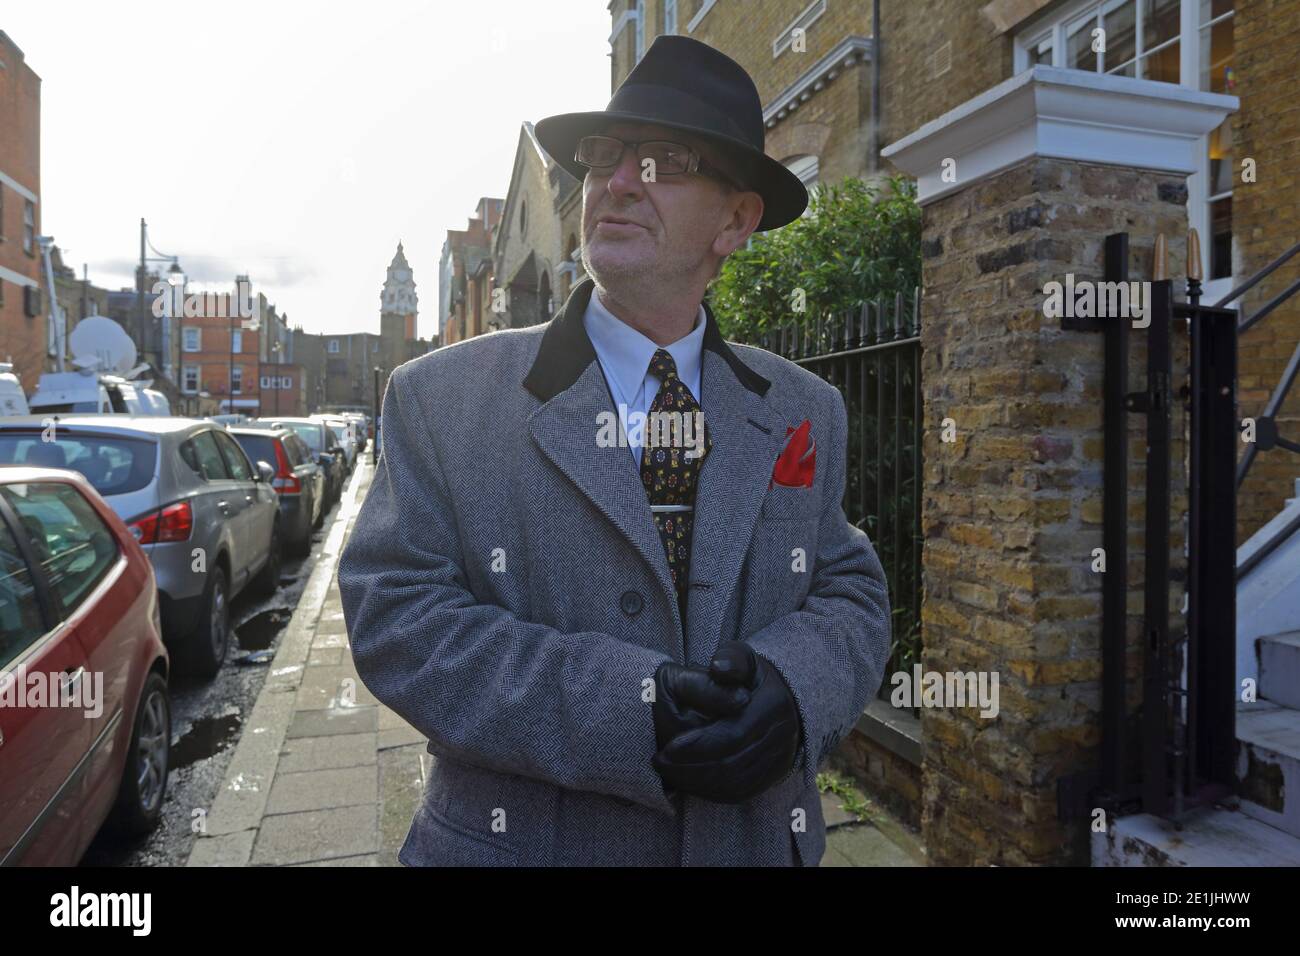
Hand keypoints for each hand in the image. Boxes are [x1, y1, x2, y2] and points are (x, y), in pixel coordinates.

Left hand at [652, 642, 801, 803]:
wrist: (782, 699)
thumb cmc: (750, 676)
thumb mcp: (742, 657)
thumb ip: (729, 658)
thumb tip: (718, 668)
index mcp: (773, 705)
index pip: (733, 734)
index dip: (698, 744)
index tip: (667, 748)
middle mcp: (781, 737)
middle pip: (732, 764)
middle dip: (691, 767)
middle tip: (659, 762)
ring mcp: (779, 760)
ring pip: (734, 784)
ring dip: (696, 783)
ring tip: (667, 772)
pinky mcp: (772, 777)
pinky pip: (739, 793)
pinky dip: (710, 791)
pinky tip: (686, 782)